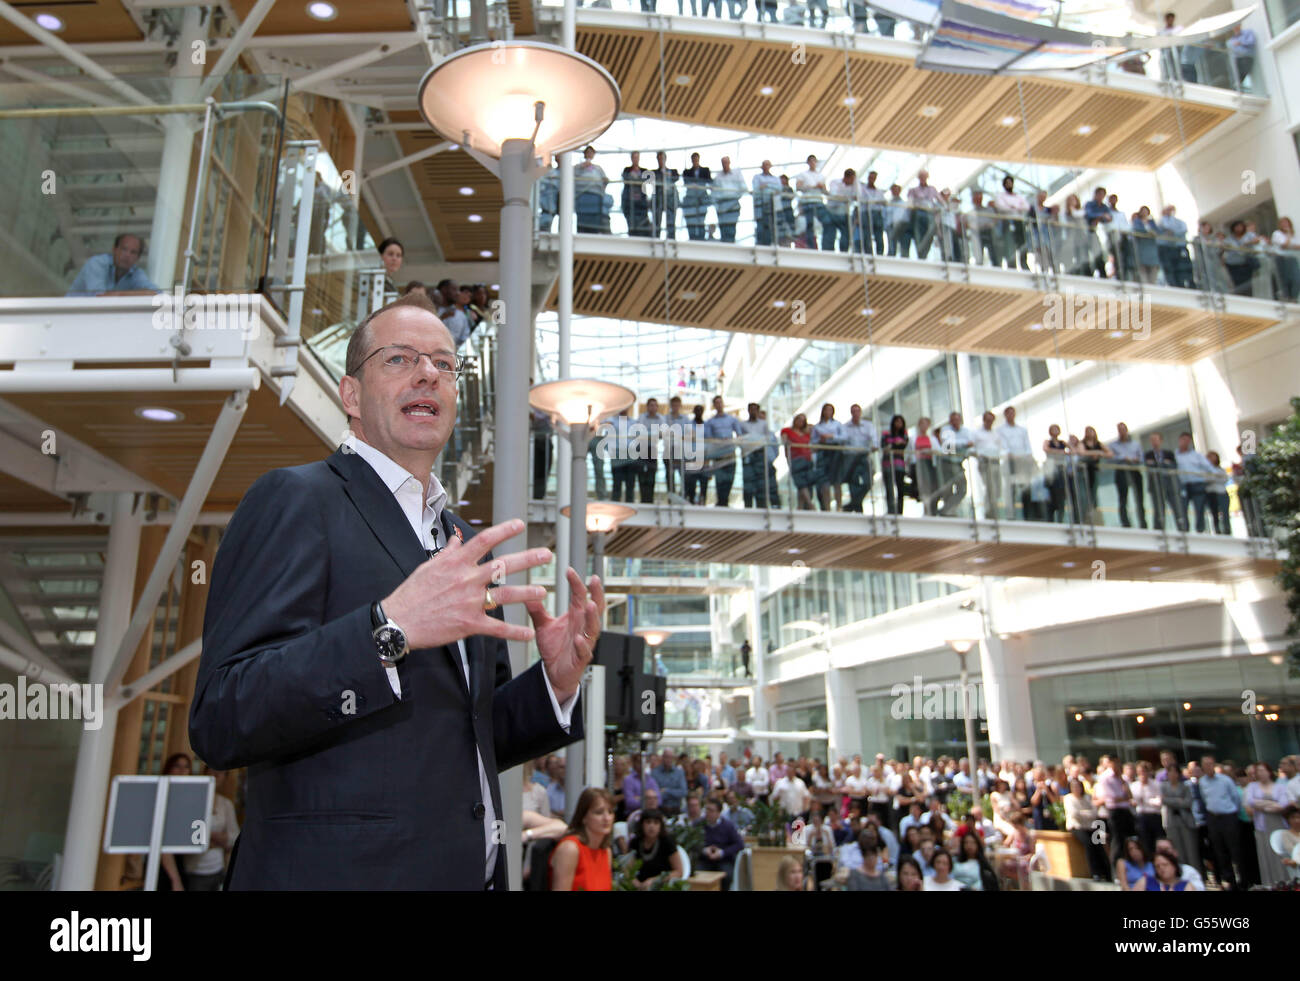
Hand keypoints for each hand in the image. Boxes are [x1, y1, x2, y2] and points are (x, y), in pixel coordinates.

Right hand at [381, 519, 549, 648]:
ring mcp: (469, 602)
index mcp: (456, 563)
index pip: (484, 540)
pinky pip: (497, 629)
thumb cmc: (411, 593)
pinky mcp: (469, 624)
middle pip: (503, 565)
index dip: (504, 531)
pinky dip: (514, 633)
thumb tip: (456, 541)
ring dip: (527, 593)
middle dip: (528, 559)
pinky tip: (528, 633)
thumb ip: (447, 553)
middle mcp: (466, 579)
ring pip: (505, 595)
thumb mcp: (427, 566)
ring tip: (543, 591)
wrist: (399, 621)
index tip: (520, 525)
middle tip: (547, 554)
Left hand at [526, 568, 603, 702]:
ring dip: (592, 616)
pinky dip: (583, 644)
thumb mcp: (543, 626)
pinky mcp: (581, 657)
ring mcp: (585, 641)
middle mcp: (583, 626)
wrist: (555, 673)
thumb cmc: (554, 648)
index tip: (569, 570)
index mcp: (576, 616)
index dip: (577, 582)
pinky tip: (579, 638)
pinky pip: (585, 650)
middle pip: (595, 607)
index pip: (580, 595)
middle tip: (595, 580)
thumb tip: (527, 594)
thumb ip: (537, 610)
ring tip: (589, 605)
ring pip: (594, 627)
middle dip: (597, 593)